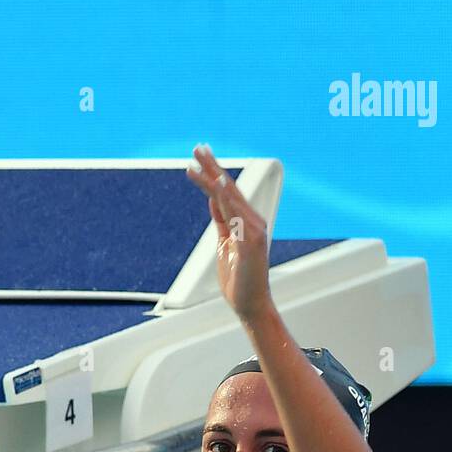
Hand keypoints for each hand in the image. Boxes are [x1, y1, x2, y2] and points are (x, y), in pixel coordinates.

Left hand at [186, 144, 272, 323]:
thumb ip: (221, 219)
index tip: (199, 155)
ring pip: (231, 197)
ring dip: (214, 177)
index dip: (213, 172)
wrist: (250, 304)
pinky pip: (237, 215)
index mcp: (246, 221)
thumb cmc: (239, 277)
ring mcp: (254, 230)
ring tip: (199, 159)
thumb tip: (212, 196)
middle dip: (212, 166)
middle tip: (197, 147)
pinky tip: (218, 183)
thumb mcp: (224, 242)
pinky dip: (227, 198)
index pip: (227, 191)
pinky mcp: (252, 242)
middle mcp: (253, 221)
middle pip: (229, 188)